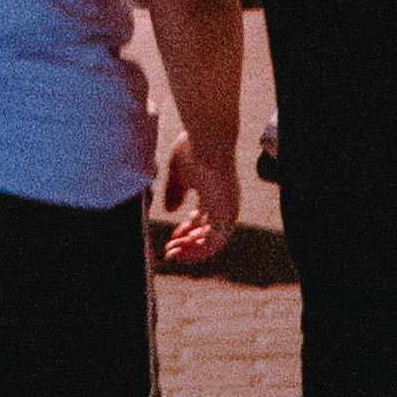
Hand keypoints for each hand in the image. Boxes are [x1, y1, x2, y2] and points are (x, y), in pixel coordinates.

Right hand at [157, 137, 239, 265]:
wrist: (207, 142)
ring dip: (190, 250)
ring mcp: (226, 211)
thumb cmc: (193, 150)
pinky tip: (179, 250)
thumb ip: (175, 192)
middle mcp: (223, 204)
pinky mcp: (226, 217)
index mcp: (214, 192)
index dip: (187, 229)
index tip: (172, 235)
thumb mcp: (179, 174)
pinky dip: (196, 251)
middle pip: (207, 232)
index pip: (204, 218)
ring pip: (210, 242)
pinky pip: (213, 244)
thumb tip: (170, 211)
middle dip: (187, 243)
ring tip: (171, 253)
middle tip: (169, 250)